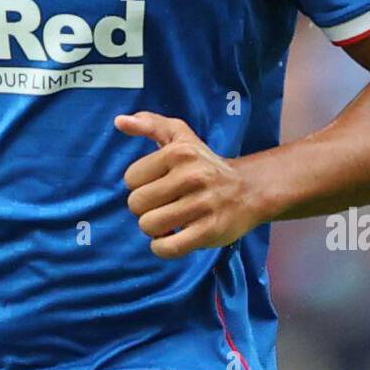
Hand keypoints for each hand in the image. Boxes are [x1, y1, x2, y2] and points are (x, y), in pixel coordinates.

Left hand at [115, 111, 258, 258]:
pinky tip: (172, 237)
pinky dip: (162, 247)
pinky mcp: (210, 231)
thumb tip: (119, 121)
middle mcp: (191, 176)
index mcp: (180, 152)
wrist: (249, 190)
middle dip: (146, 208)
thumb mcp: (180, 136)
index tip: (159, 184)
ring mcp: (202, 205)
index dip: (141, 184)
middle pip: (137, 204)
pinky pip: (167, 248)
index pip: (131, 178)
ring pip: (149, 226)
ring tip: (170, 221)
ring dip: (154, 228)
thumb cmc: (205, 164)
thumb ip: (150, 125)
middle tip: (164, 204)